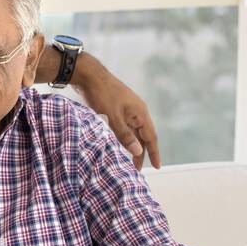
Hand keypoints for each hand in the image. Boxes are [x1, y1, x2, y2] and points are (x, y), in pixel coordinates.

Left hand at [72, 54, 160, 170]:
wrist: (89, 75)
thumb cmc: (102, 94)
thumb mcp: (112, 117)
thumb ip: (125, 135)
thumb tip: (138, 151)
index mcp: (140, 113)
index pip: (151, 137)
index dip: (154, 153)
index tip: (157, 167)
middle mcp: (137, 111)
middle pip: (142, 137)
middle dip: (140, 153)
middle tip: (136, 170)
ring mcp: (127, 110)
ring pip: (132, 132)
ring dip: (130, 146)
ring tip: (126, 162)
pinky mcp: (116, 109)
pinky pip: (123, 127)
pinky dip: (122, 138)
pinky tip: (117, 146)